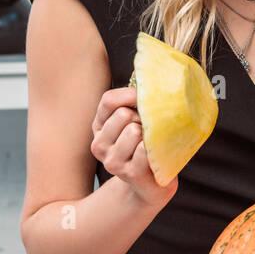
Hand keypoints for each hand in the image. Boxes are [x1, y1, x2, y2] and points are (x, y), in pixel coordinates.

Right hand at [90, 85, 177, 207]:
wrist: (152, 185)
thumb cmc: (146, 146)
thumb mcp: (135, 121)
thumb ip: (135, 98)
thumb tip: (144, 68)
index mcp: (99, 127)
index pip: (108, 100)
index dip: (129, 95)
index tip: (145, 99)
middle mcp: (100, 144)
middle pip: (122, 114)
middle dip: (142, 118)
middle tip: (148, 130)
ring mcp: (112, 161)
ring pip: (133, 131)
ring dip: (149, 134)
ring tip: (151, 144)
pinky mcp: (129, 173)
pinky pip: (144, 148)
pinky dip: (154, 148)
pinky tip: (155, 156)